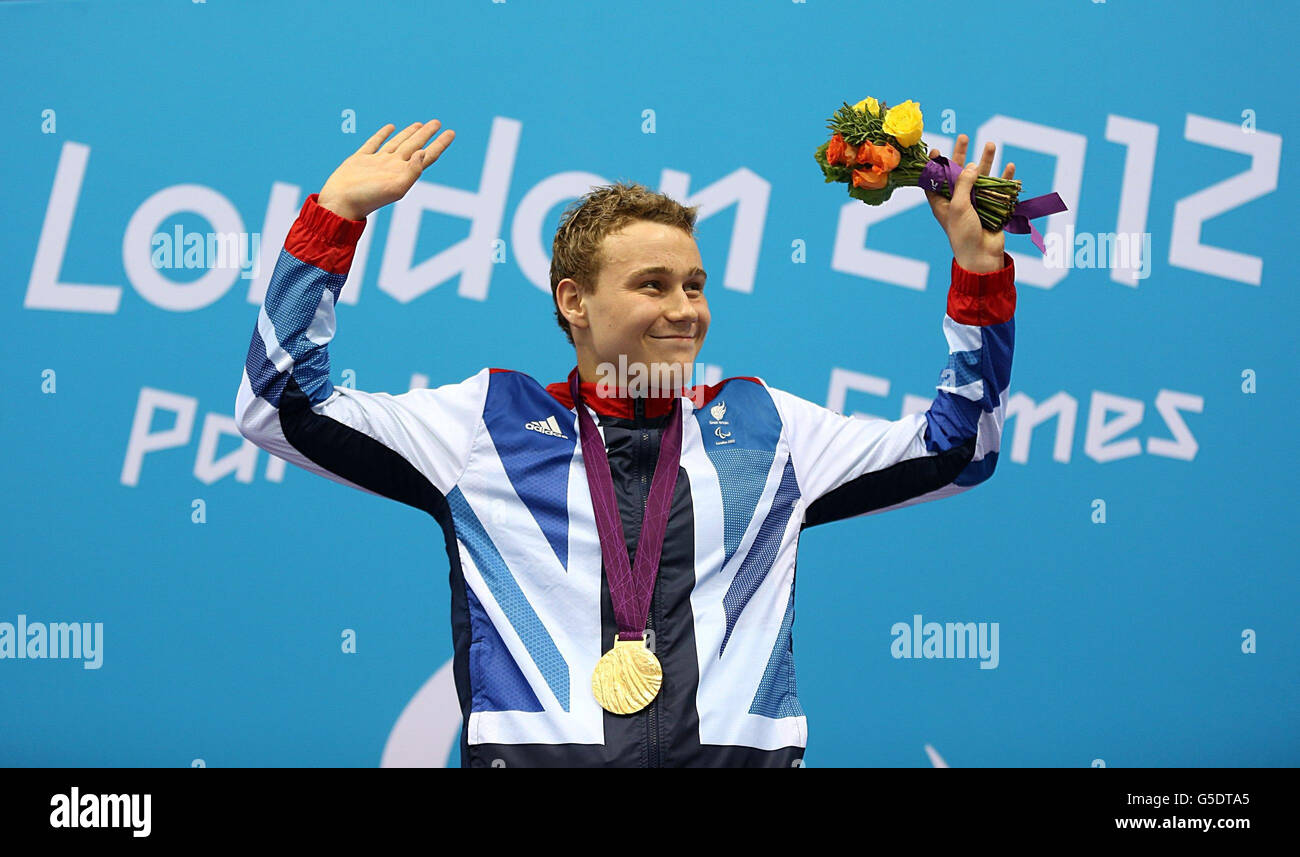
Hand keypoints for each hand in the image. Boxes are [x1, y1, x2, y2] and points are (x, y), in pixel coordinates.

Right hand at [317, 120, 455, 220]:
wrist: (340, 203)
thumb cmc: (368, 198)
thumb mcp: (395, 187)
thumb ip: (412, 171)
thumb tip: (424, 153)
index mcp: (403, 173)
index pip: (426, 156)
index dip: (439, 144)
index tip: (450, 132)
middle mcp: (392, 167)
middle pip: (414, 146)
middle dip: (426, 134)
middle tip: (437, 122)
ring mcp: (376, 162)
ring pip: (397, 143)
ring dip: (409, 134)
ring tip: (420, 125)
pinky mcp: (360, 159)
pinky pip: (374, 143)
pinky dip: (383, 134)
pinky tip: (390, 128)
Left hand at [924, 133, 1014, 272]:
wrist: (981, 255)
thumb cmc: (963, 233)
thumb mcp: (958, 206)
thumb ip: (963, 184)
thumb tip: (970, 166)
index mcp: (942, 202)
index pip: (935, 180)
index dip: (934, 165)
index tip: (936, 150)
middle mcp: (957, 200)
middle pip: (958, 172)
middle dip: (961, 155)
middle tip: (963, 137)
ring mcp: (975, 202)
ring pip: (980, 177)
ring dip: (986, 161)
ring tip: (990, 144)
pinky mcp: (991, 207)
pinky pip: (999, 189)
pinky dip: (1004, 178)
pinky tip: (1009, 167)